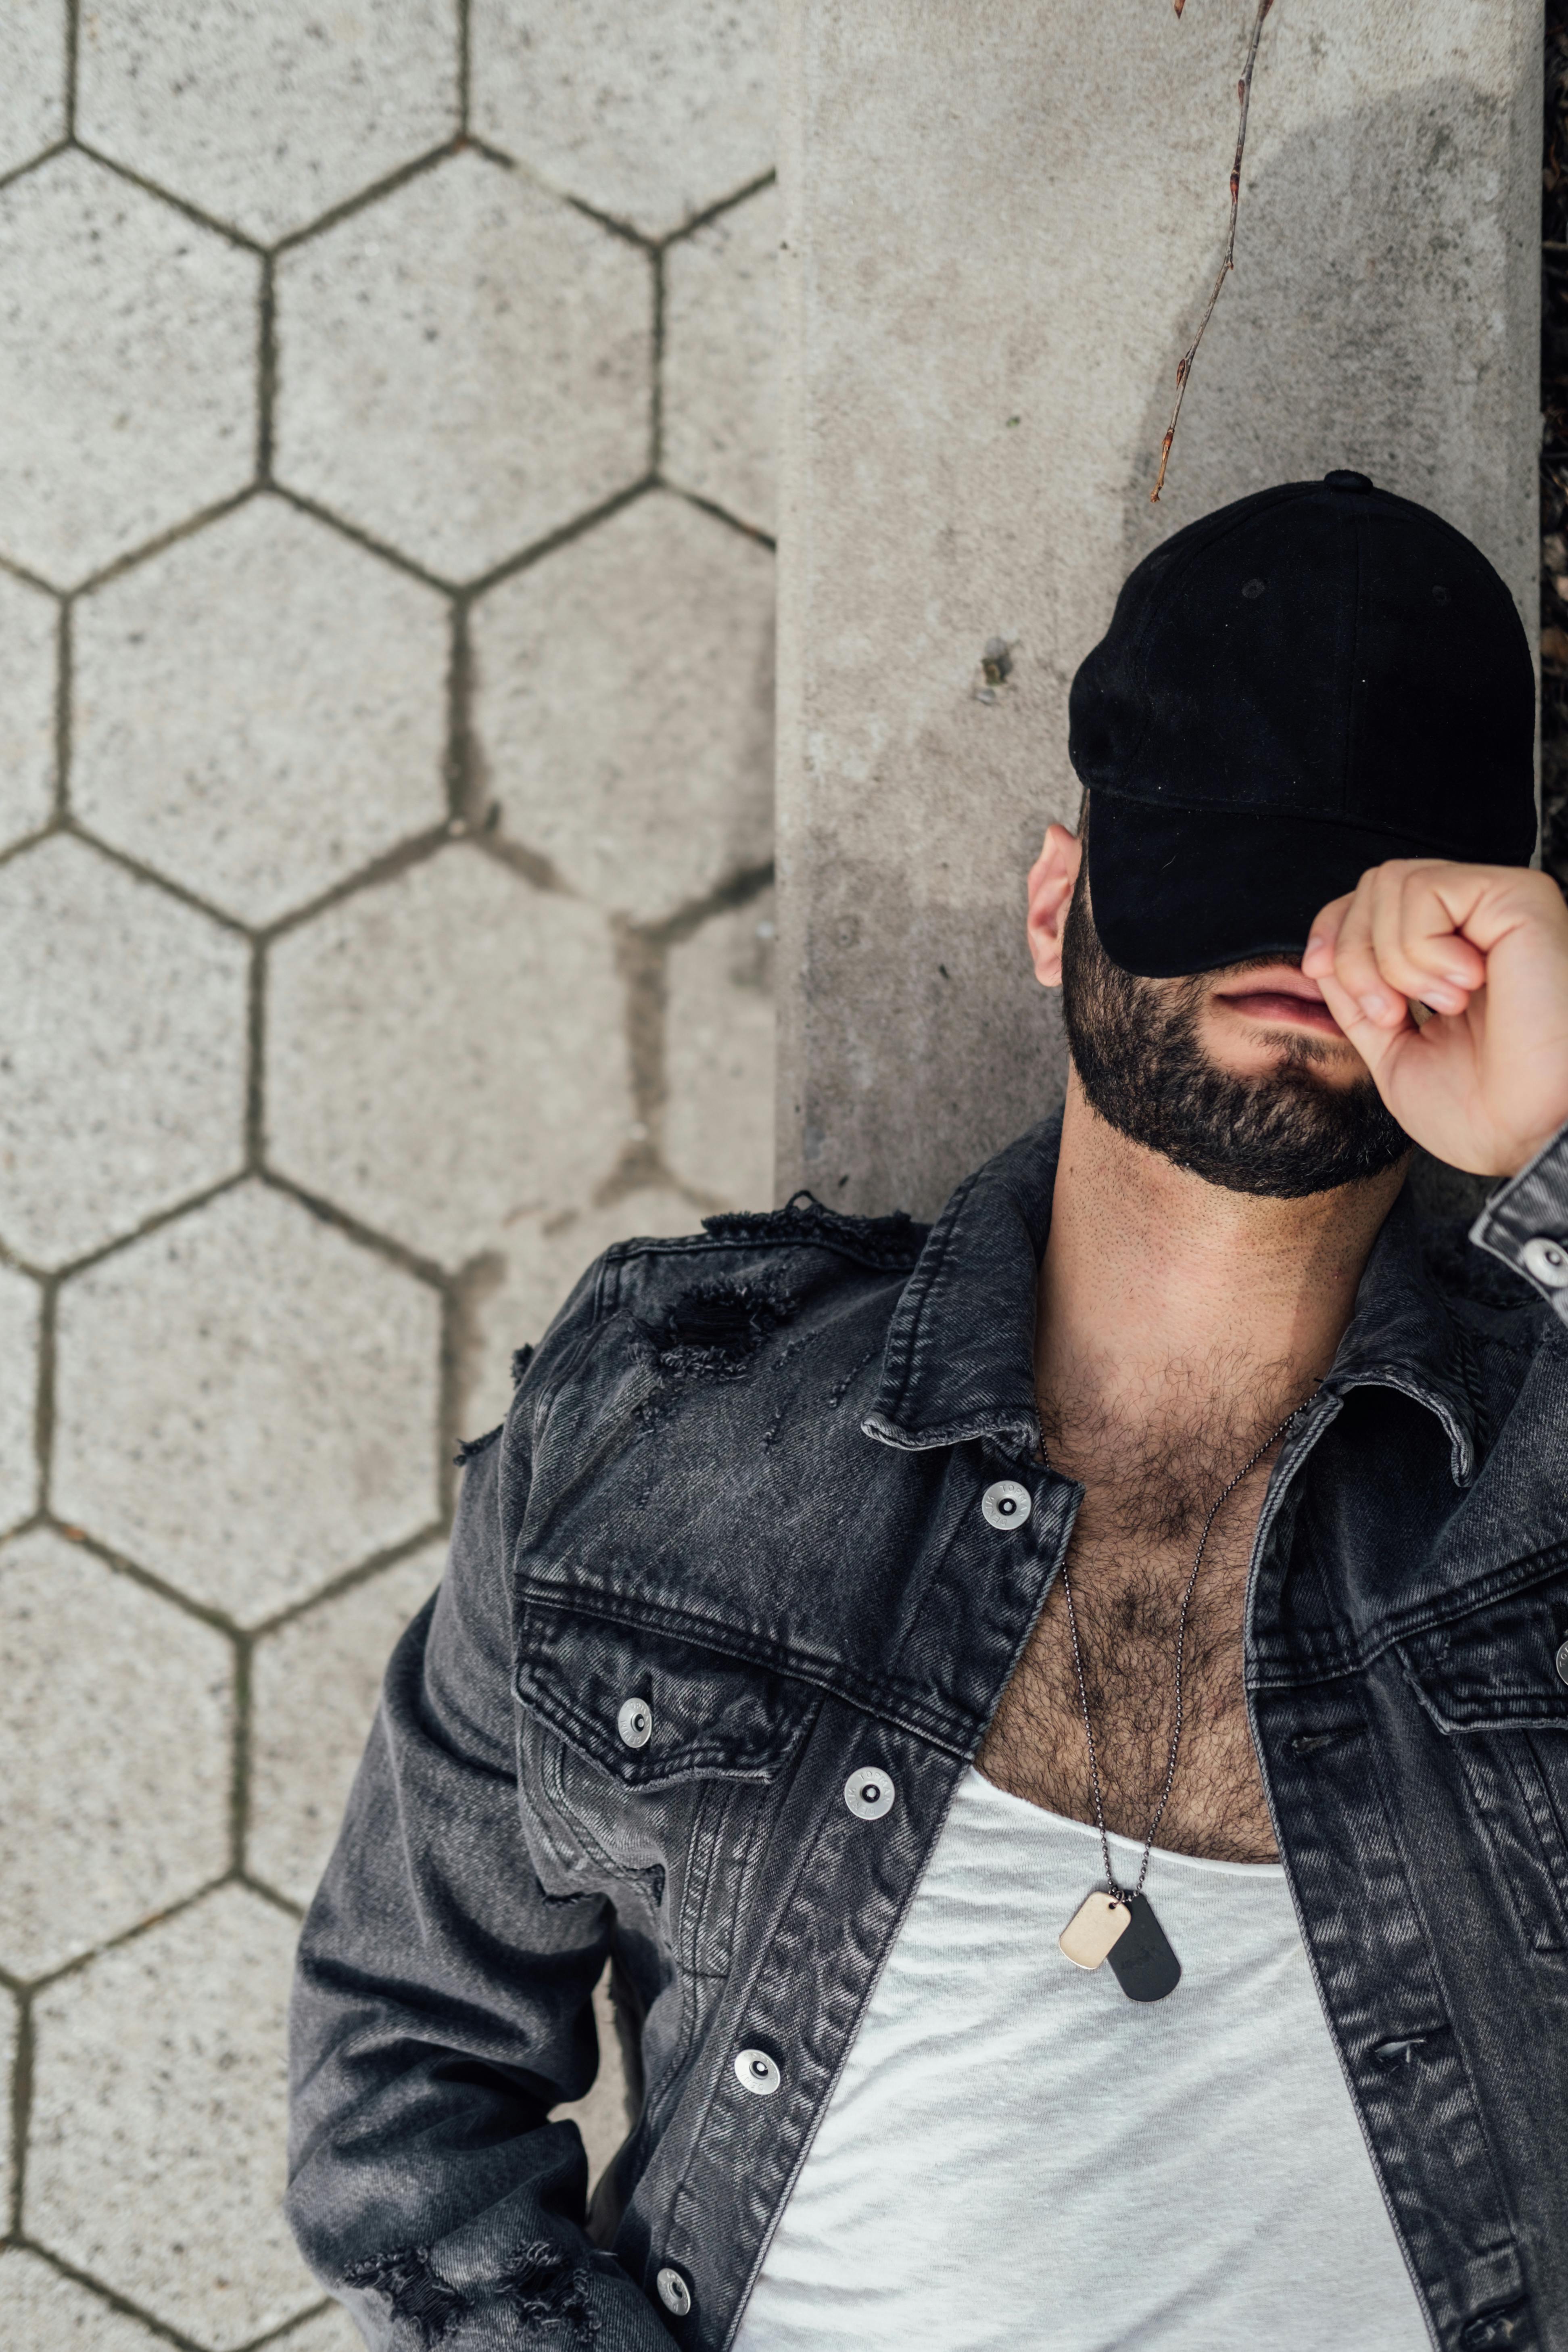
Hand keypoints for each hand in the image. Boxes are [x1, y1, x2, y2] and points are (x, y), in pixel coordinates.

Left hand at [1300, 860, 1567, 1177]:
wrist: (1525, 1136)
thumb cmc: (1478, 1110)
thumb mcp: (1391, 1049)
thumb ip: (1357, 997)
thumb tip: (1321, 958)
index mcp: (1450, 954)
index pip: (1372, 900)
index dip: (1333, 926)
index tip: (1317, 970)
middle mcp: (1477, 922)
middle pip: (1374, 884)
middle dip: (1355, 952)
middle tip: (1393, 1014)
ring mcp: (1498, 905)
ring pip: (1392, 882)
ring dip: (1392, 959)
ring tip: (1443, 1006)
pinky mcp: (1519, 897)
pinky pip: (1426, 890)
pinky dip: (1422, 949)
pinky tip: (1466, 987)